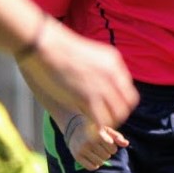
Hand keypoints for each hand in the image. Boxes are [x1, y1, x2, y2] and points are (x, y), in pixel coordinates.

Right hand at [18, 19, 138, 127]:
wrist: (45, 44)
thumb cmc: (59, 49)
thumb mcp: (90, 55)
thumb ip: (100, 69)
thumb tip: (102, 84)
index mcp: (114, 62)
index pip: (128, 90)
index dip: (121, 102)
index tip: (110, 108)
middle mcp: (113, 74)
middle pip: (128, 104)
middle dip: (118, 114)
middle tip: (106, 119)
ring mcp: (103, 86)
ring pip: (118, 114)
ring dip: (108, 122)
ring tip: (96, 125)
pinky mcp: (88, 97)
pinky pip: (102, 120)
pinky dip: (98, 127)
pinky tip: (89, 128)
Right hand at [64, 117, 127, 170]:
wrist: (75, 129)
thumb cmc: (95, 130)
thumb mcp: (107, 130)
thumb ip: (117, 137)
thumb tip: (127, 144)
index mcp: (98, 135)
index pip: (113, 149)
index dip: (112, 148)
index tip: (107, 144)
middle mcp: (90, 142)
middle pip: (107, 156)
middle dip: (106, 153)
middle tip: (100, 148)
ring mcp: (82, 150)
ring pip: (100, 162)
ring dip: (101, 159)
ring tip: (96, 152)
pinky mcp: (77, 157)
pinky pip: (91, 167)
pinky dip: (94, 165)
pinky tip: (92, 158)